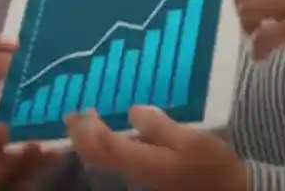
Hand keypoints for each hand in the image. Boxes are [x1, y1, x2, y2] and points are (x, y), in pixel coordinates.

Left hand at [64, 107, 245, 190]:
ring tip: (88, 117)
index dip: (86, 129)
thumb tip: (133, 110)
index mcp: (142, 163)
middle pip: (97, 156)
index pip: (102, 146)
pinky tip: (117, 129)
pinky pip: (120, 158)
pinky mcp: (151, 174)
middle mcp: (135, 172)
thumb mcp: (192, 142)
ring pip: (106, 159)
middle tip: (72, 112)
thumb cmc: (212, 167)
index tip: (80, 107)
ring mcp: (142, 176)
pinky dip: (109, 142)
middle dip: (81, 135)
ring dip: (93, 139)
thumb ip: (160, 127)